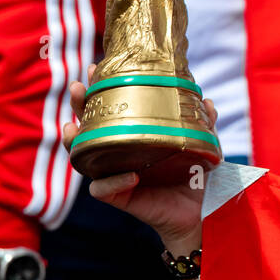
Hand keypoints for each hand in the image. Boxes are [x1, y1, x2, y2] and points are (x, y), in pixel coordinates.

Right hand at [61, 65, 212, 252]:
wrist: (198, 211)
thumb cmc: (194, 175)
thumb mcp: (202, 145)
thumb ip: (203, 124)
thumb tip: (206, 102)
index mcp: (135, 136)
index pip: (112, 109)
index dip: (100, 89)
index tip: (96, 67)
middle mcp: (119, 153)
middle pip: (88, 127)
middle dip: (79, 105)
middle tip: (77, 88)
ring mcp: (115, 174)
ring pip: (83, 157)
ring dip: (75, 141)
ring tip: (72, 127)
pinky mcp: (119, 197)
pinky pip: (104, 190)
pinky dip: (112, 182)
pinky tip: (128, 174)